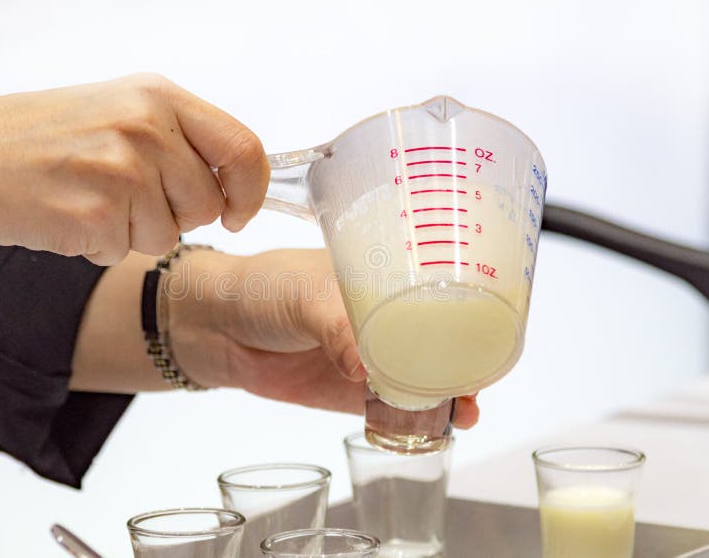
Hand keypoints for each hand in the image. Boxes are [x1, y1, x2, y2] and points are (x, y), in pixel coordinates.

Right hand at [0, 74, 268, 262]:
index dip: (249, 191)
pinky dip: (103, 247)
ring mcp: (122, 171)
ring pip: (170, 236)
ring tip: (94, 201)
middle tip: (129, 198)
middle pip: (208, 204)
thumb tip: (236, 178)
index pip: (243, 149)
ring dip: (136, 233)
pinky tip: (74, 217)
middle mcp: (146, 129)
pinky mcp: (98, 214)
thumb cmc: (44, 137)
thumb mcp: (122, 110)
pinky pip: (127, 253)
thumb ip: (181, 137)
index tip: (238, 212)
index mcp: (159, 97)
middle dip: (177, 216)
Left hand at [168, 248, 479, 427]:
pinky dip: (413, 421)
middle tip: (479, 381)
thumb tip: (365, 367)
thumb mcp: (303, 294)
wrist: (216, 327)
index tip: (492, 331)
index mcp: (381, 278)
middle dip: (466, 362)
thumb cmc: (260, 288)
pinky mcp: (351, 392)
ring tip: (464, 410)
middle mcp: (384, 318)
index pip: (439, 292)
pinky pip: (391, 409)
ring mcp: (370, 357)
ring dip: (446, 396)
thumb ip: (335, 326)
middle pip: (439, 341)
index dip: (470, 313)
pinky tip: (430, 430)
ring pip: (421, 379)